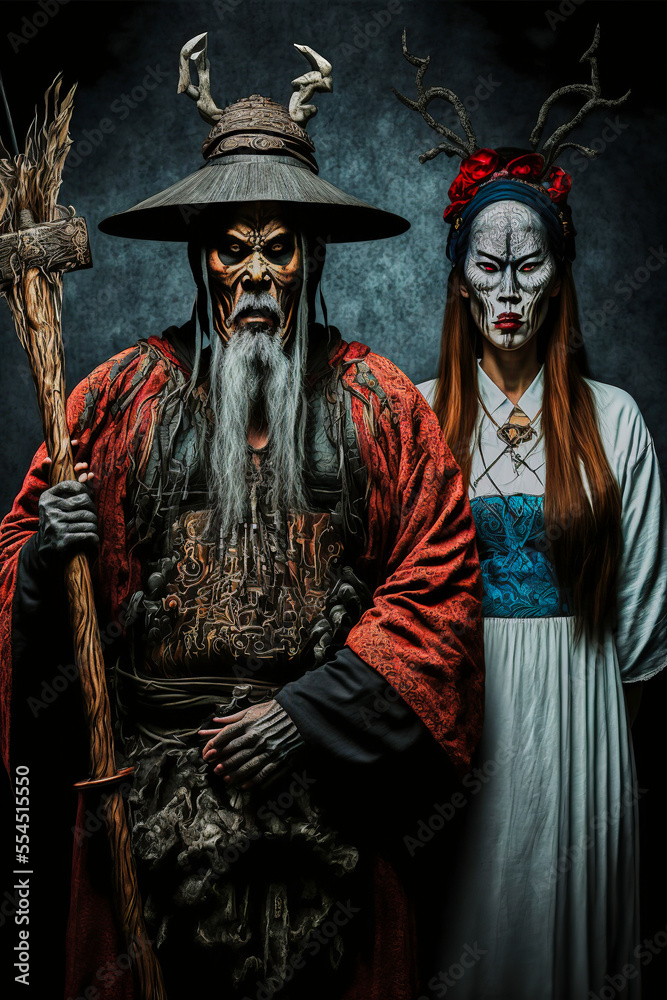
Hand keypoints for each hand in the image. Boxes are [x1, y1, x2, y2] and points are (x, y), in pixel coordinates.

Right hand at [36, 445, 97, 566]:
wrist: (44, 545)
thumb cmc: (56, 519)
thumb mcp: (55, 501)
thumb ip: (70, 487)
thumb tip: (89, 473)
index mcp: (47, 497)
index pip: (74, 486)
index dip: (86, 491)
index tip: (88, 498)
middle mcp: (49, 510)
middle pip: (85, 502)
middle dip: (93, 509)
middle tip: (93, 516)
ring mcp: (55, 525)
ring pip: (88, 519)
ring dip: (95, 525)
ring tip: (94, 527)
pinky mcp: (62, 540)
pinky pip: (87, 534)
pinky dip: (94, 537)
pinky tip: (94, 538)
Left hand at [199, 700, 303, 788]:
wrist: (300, 713)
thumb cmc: (274, 711)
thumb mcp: (254, 709)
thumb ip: (234, 717)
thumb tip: (215, 719)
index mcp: (250, 723)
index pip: (228, 735)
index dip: (216, 744)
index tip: (207, 752)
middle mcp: (257, 736)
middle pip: (236, 752)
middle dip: (224, 762)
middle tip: (215, 770)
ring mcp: (268, 748)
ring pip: (249, 765)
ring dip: (236, 774)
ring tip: (226, 780)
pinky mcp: (279, 757)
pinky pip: (264, 772)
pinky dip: (254, 780)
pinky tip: (245, 786)